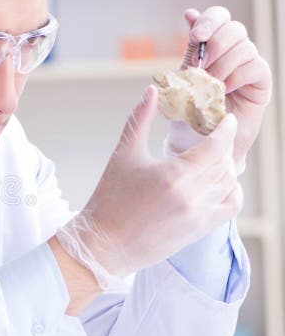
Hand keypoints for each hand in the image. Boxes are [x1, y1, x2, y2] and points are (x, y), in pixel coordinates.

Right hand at [56, 85, 241, 287]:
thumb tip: (152, 91)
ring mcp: (199, 215)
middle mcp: (192, 196)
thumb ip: (139, 119)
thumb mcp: (123, 154)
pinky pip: (230, 205)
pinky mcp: (200, 229)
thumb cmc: (109, 199)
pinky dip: (231, 190)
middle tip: (216, 134)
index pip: (216, 146)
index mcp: (174, 175)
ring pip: (229, 182)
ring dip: (225, 166)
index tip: (226, 119)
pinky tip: (217, 181)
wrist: (104, 244)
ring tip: (213, 156)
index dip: (225, 129)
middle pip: (224, 162)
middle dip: (223, 145)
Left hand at [180, 6, 270, 162]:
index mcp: (212, 43)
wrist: (201, 140)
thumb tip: (190, 13)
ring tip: (210, 86)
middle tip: (200, 68)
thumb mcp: (184, 76)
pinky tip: (224, 92)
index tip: (195, 36)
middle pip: (234, 28)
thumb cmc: (190, 109)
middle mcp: (233, 49)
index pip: (219, 16)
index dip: (209, 21)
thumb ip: (190, 48)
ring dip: (222, 66)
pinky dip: (235, 78)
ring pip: (244, 47)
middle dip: (214, 46)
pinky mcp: (261, 80)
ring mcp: (249, 63)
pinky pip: (254, 67)